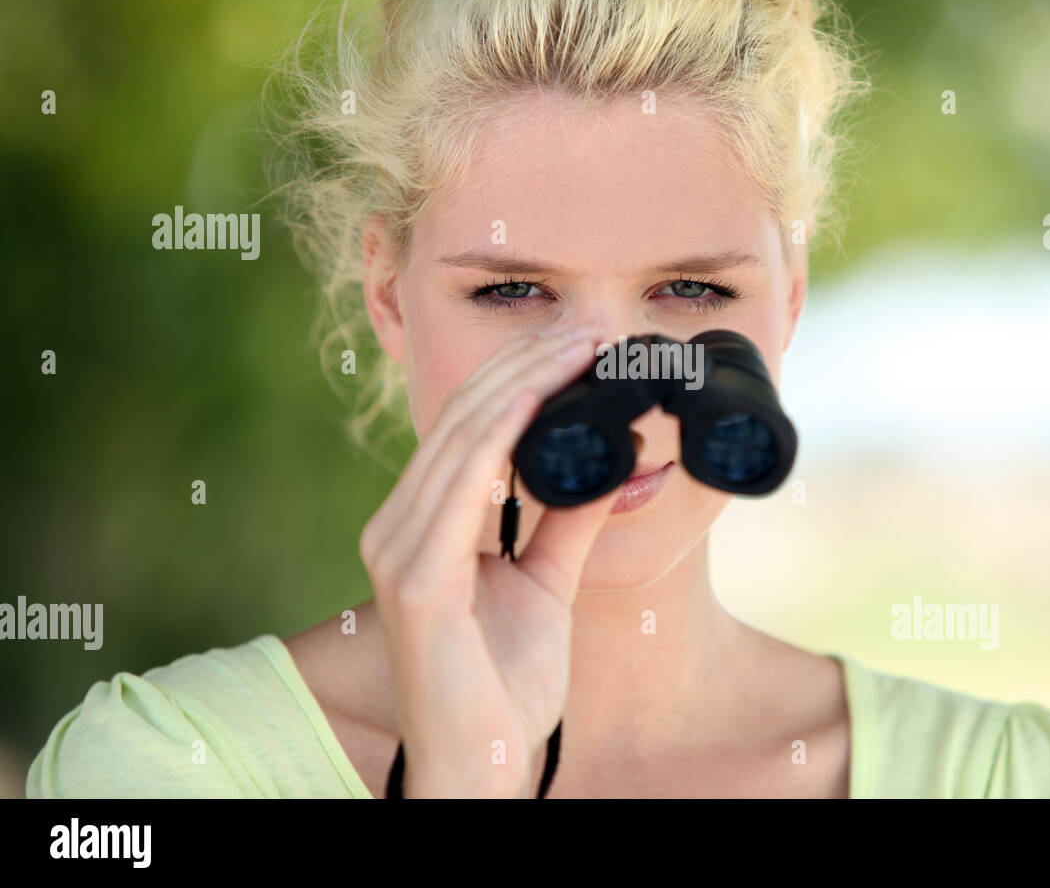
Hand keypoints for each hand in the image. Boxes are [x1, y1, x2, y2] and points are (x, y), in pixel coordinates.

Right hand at [360, 323, 616, 796]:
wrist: (487, 762)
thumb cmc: (505, 684)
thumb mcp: (547, 583)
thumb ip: (567, 520)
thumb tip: (609, 458)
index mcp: (420, 526)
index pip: (465, 430)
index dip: (520, 379)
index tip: (579, 346)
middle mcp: (396, 528)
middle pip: (462, 422)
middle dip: (527, 368)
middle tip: (589, 331)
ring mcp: (399, 552)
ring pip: (461, 441)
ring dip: (523, 385)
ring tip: (579, 348)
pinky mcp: (416, 580)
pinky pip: (461, 487)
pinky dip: (500, 435)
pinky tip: (538, 398)